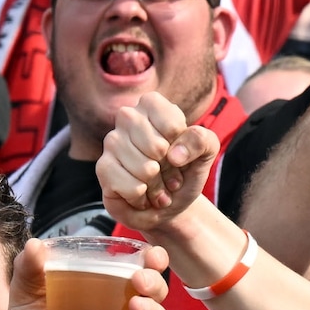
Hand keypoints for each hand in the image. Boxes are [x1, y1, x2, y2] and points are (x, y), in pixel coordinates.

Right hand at [98, 94, 222, 233]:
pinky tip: (141, 194)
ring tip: (156, 186)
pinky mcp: (103, 167)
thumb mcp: (206, 153)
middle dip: (170, 170)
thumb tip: (174, 155)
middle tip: (170, 175)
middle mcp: (128, 117)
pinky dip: (142, 197)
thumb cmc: (186, 172)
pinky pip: (131, 186)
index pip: (173, 125)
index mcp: (152, 105)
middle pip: (158, 148)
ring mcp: (112, 141)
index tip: (180, 153)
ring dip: (157, 187)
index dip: (182, 147)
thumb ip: (202, 140)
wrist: (171, 204)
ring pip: (145, 169)